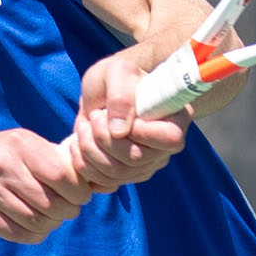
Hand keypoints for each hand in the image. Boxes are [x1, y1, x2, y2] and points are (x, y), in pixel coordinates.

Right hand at [0, 129, 92, 243]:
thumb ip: (62, 159)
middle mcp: (0, 163)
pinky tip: (36, 227)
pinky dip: (34, 235)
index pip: (62, 175)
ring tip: (53, 218)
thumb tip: (104, 179)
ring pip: (35, 221)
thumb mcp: (30, 149)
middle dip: (68, 212)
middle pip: (51, 203)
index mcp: (20, 143)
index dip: (79, 192)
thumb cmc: (10, 161)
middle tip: (69, 210)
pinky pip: (17, 234)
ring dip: (52, 225)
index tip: (81, 196)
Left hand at [66, 53, 189, 193]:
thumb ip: (121, 96)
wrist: (105, 91)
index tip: (116, 114)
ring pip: (118, 174)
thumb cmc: (117, 77)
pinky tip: (79, 144)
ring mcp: (146, 164)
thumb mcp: (118, 73)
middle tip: (94, 116)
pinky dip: (85, 165)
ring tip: (84, 126)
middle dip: (105, 138)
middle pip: (137, 159)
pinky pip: (105, 182)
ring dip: (91, 150)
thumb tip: (120, 131)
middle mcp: (164, 147)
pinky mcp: (126, 175)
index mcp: (176, 118)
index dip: (141, 131)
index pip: (170, 139)